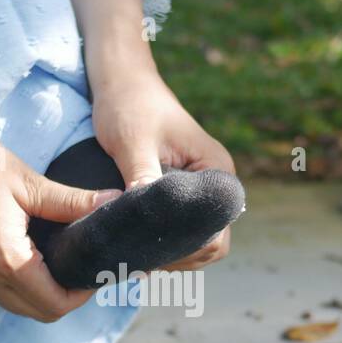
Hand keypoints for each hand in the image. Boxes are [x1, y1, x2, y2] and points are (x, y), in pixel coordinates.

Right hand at [0, 0, 114, 322]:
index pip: (54, 304)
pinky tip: (33, 248)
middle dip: (66, 297)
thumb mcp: (25, 180)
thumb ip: (72, 202)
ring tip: (63, 255)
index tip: (98, 268)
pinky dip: (20, 280)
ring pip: (15, 304)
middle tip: (86, 264)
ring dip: (42, 291)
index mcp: (4, 260)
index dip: (83, 293)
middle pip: (37, 313)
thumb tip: (114, 205)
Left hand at [92, 70, 235, 271]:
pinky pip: (184, 230)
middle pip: (212, 243)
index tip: (150, 250)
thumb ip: (143, 179)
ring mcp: (201, 190)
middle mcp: (215, 184)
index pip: (217, 231)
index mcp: (216, 171)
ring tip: (137, 253)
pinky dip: (167, 242)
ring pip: (199, 242)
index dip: (187, 249)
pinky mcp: (184, 193)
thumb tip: (145, 222)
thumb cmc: (129, 106)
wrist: (123, 84)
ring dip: (173, 252)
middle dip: (180, 256)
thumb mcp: (133, 143)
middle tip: (139, 258)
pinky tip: (138, 244)